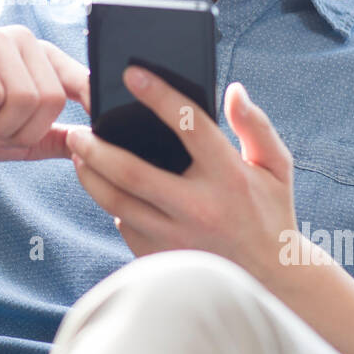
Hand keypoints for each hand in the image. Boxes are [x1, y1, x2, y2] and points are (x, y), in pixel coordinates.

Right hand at [0, 26, 90, 161]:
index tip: (104, 121)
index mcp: (38, 54)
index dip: (93, 99)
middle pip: (50, 98)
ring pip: (23, 99)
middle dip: (22, 131)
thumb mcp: (16, 138)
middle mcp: (20, 39)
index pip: (79, 77)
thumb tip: (91, 147)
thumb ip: (51, 138)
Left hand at [66, 64, 297, 285]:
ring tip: (78, 155)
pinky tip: (108, 189)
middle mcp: (199, 208)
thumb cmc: (270, 214)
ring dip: (89, 176)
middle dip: (96, 148)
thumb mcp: (276, 167)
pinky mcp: (161, 257)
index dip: (159, 95)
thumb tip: (234, 90)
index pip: (190, 125)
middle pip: (132, 173)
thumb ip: (255, 126)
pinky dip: (112, 205)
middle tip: (77, 131)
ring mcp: (176, 237)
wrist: (270, 281)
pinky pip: (124, 225)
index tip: (131, 73)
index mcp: (229, 176)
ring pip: (116, 203)